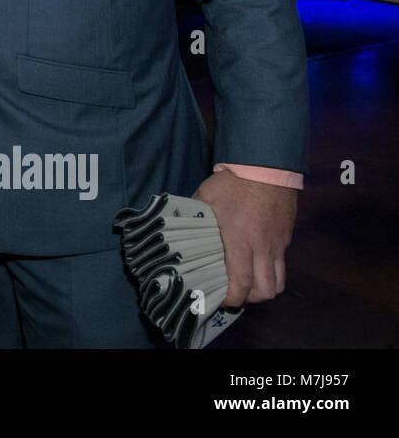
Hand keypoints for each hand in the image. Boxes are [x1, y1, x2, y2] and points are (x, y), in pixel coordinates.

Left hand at [193, 169, 296, 307]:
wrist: (266, 166)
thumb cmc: (232, 183)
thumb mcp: (205, 200)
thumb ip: (194, 220)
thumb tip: (179, 230)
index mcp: (241, 242)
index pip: (241, 284)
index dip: (232, 298)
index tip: (220, 298)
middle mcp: (263, 248)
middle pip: (265, 291)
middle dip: (250, 298)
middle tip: (234, 292)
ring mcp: (278, 244)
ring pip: (279, 281)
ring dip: (264, 288)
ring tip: (247, 283)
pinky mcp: (286, 238)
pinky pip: (283, 264)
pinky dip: (271, 271)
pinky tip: (256, 262)